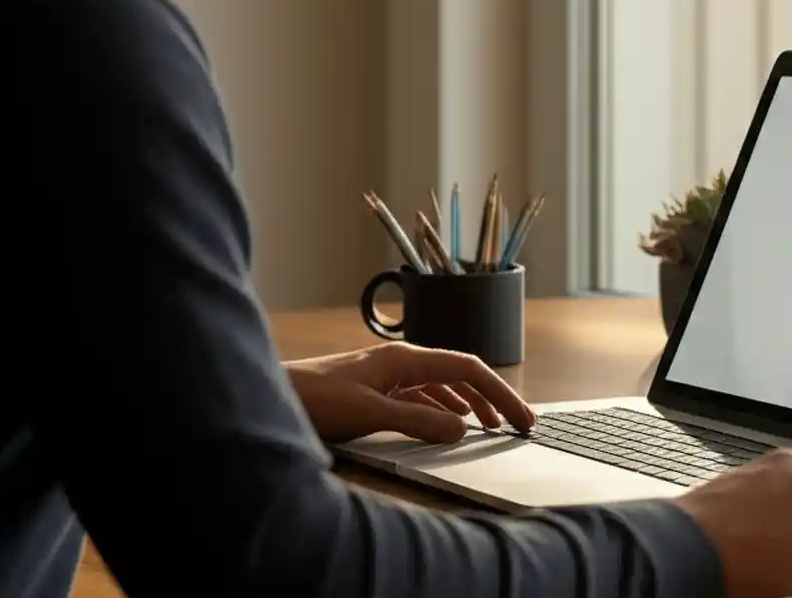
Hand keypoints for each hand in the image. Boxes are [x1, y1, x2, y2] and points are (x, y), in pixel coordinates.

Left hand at [286, 343, 535, 443]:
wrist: (270, 397)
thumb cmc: (313, 399)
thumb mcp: (370, 414)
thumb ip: (419, 423)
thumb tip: (462, 432)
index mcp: (405, 360)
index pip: (468, 369)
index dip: (500, 392)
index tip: (521, 417)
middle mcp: (400, 363)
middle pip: (460, 375)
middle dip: (491, 398)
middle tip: (517, 425)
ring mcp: (387, 376)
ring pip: (442, 386)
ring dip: (469, 405)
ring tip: (490, 426)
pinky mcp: (374, 391)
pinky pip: (422, 398)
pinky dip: (443, 411)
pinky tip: (448, 425)